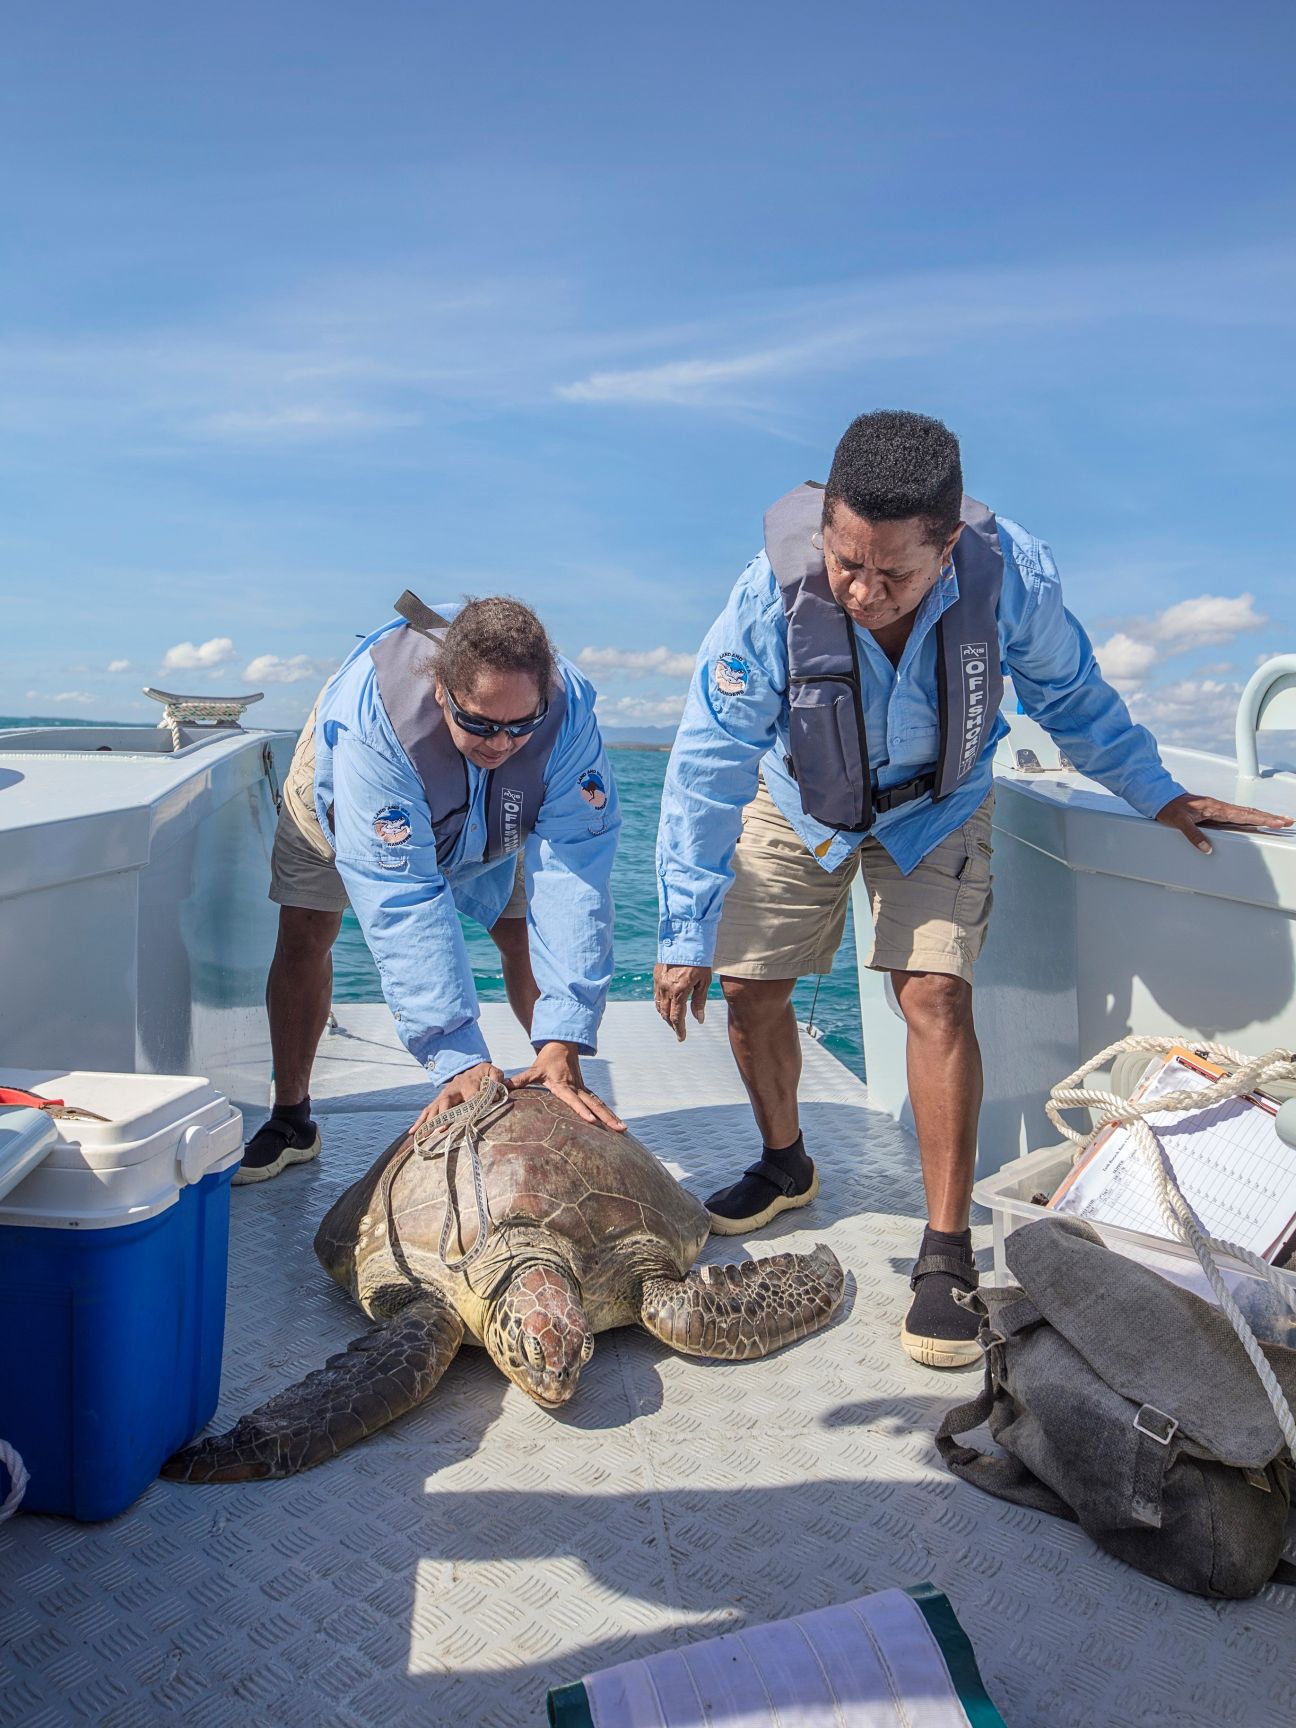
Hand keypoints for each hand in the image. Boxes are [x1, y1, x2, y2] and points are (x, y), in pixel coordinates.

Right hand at [413, 1062, 505, 1135]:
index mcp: (468, 1082)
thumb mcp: (493, 1072)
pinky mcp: (438, 1102)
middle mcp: (453, 1089)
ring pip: (434, 1108)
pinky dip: (420, 1122)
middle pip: (446, 1101)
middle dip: (443, 1115)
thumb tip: (498, 1091)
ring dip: (428, 1122)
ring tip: (423, 1136)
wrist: (472, 1069)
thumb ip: (498, 1079)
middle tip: (442, 1129)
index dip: (470, 1105)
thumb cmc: (485, 1075)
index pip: (470, 1095)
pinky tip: (413, 1133)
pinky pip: (427, 1111)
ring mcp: (443, 1096)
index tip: (470, 1118)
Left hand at [508, 1041, 625, 1131]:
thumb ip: (520, 1079)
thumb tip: (504, 1086)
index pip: (573, 1100)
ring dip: (611, 1116)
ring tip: (623, 1129)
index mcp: (564, 1085)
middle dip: (606, 1118)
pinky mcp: (586, 1089)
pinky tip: (617, 1122)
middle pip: (594, 1105)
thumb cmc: (547, 1059)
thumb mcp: (533, 1069)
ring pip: (600, 1104)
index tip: (591, 1121)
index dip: (581, 1110)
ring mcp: (583, 1088)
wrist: (562, 1044)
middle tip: (619, 1130)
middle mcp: (577, 1087)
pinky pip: (599, 1102)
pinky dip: (608, 1112)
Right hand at [653, 963, 711, 1041]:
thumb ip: (699, 1001)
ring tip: (673, 1020)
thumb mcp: (704, 981)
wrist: (685, 939)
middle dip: (672, 1024)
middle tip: (678, 1030)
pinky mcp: (656, 975)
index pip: (676, 1017)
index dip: (679, 1029)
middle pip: (665, 1014)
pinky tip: (667, 1004)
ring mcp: (659, 981)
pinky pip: (656, 994)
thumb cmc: (699, 960)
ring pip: (659, 1005)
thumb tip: (699, 1020)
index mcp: (679, 991)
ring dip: (665, 1015)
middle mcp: (666, 988)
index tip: (681, 1038)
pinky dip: (661, 1003)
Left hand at [1155, 792, 1293, 854]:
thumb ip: (1193, 835)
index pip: (1244, 814)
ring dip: (1263, 817)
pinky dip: (1250, 819)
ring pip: (1245, 814)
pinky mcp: (1215, 813)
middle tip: (1288, 821)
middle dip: (1270, 817)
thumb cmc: (1170, 808)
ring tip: (1278, 821)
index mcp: (1216, 808)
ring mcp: (1218, 810)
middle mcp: (1220, 808)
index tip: (1277, 822)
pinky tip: (1256, 823)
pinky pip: (1237, 816)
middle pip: (1250, 813)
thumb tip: (1207, 849)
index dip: (1262, 818)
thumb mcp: (1179, 822)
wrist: (1161, 798)